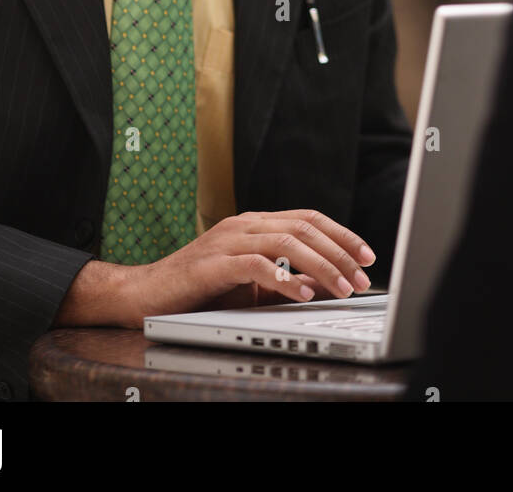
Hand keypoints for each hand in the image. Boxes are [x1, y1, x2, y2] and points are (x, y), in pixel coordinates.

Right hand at [123, 209, 375, 320]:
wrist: (145, 293)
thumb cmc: (199, 289)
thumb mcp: (251, 284)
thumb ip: (286, 278)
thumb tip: (328, 284)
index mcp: (255, 223)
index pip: (308, 218)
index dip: (341, 234)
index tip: (367, 255)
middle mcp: (245, 224)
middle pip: (304, 227)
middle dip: (339, 251)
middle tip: (362, 276)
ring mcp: (228, 240)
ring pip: (287, 242)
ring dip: (320, 265)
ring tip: (342, 287)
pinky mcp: (214, 263)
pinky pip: (256, 265)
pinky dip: (285, 278)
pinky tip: (303, 293)